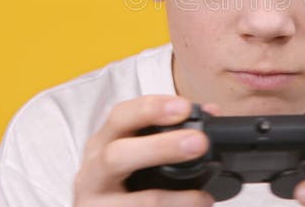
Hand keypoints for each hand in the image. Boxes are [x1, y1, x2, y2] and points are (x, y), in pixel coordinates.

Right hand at [73, 95, 217, 206]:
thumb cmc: (121, 182)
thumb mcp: (137, 152)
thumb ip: (171, 132)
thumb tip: (211, 112)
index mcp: (103, 142)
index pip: (120, 116)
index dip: (151, 108)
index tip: (183, 107)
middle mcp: (93, 171)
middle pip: (117, 155)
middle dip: (160, 147)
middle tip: (198, 143)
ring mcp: (94, 203)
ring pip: (133, 202)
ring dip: (172, 198)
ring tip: (201, 197)